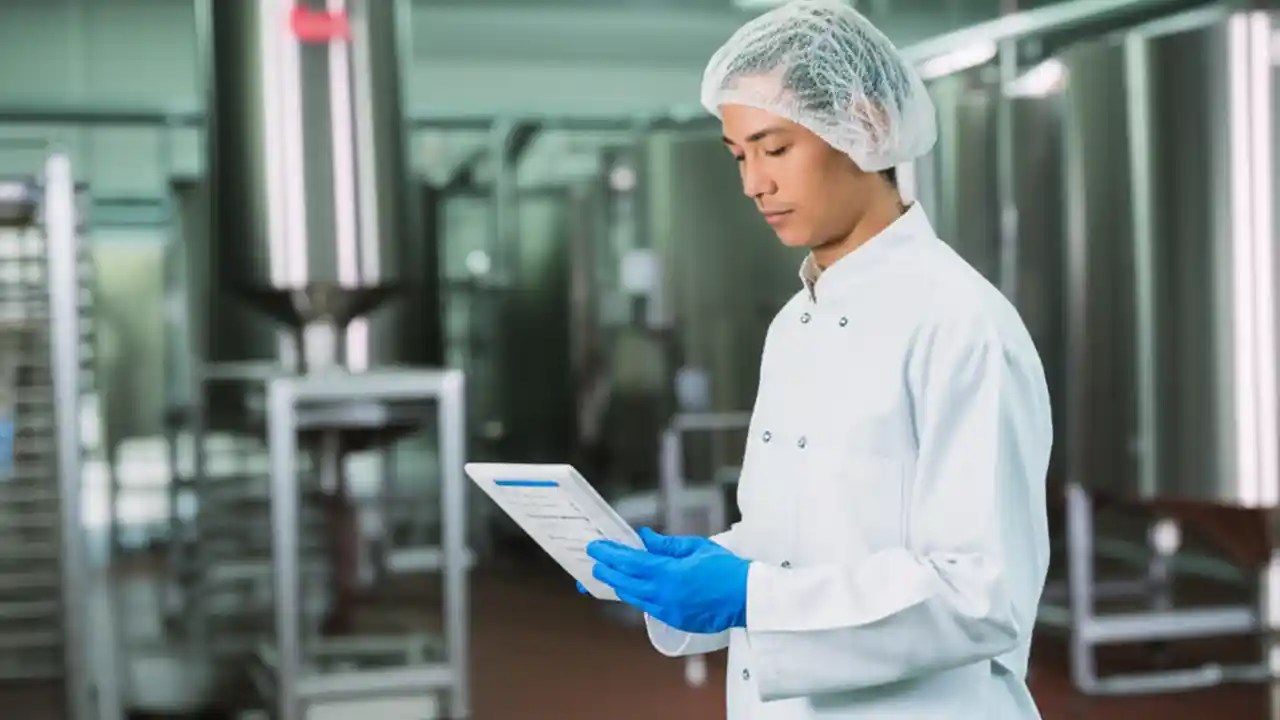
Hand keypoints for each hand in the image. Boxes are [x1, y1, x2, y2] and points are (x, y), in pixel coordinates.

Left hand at [585, 527, 748, 633]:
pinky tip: (632, 588)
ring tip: (608, 574)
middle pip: (624, 582)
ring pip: (633, 597)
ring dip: (619, 585)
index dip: (609, 554)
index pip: (628, 562)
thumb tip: (644, 537)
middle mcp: (663, 594)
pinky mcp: (674, 621)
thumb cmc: (726, 569)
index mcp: (668, 573)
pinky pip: (647, 607)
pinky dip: (637, 596)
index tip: (595, 547)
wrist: (747, 598)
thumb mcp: (696, 548)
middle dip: (606, 571)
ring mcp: (667, 610)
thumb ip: (666, 544)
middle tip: (595, 561)